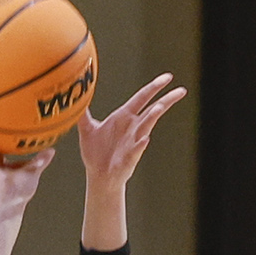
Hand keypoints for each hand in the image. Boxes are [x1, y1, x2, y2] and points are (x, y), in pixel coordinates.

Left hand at [78, 73, 186, 188]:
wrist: (98, 176)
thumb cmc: (96, 153)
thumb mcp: (87, 129)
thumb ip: (83, 113)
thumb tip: (75, 96)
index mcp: (124, 117)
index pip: (142, 98)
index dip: (154, 87)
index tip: (168, 78)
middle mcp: (132, 127)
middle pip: (153, 109)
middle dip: (166, 99)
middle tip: (180, 90)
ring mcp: (134, 141)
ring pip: (146, 126)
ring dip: (152, 117)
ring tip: (159, 108)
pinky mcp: (130, 157)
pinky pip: (136, 149)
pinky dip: (140, 144)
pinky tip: (145, 140)